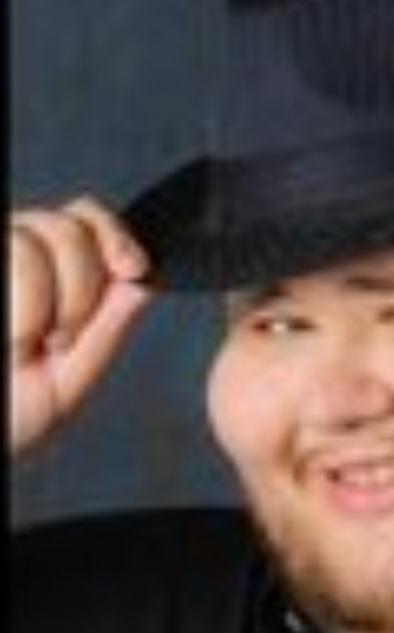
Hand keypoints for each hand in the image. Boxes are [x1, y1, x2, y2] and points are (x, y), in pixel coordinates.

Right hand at [8, 196, 153, 456]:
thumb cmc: (9, 412)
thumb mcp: (72, 377)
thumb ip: (108, 330)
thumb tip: (142, 284)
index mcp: (51, 277)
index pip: (87, 220)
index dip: (115, 235)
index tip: (133, 268)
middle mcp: (17, 258)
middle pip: (72, 228)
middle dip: (82, 289)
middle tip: (61, 338)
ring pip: (40, 241)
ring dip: (47, 305)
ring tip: (26, 344)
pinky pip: (16, 256)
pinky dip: (25, 312)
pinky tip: (12, 338)